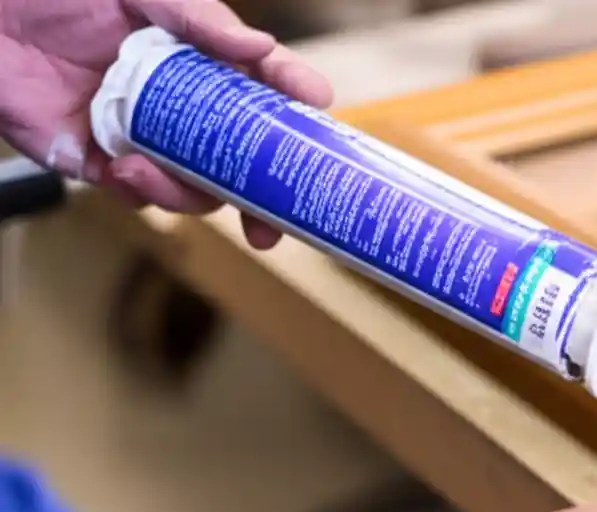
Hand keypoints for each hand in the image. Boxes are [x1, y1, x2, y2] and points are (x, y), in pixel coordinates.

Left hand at [0, 0, 332, 248]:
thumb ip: (200, 19)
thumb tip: (260, 48)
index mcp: (196, 59)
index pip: (261, 87)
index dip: (294, 103)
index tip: (318, 109)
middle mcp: (177, 103)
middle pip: (239, 160)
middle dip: (261, 199)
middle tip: (271, 223)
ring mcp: (141, 134)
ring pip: (191, 188)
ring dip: (187, 194)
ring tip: (152, 170)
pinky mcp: (94, 157)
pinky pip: (133, 193)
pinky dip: (138, 191)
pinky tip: (125, 168)